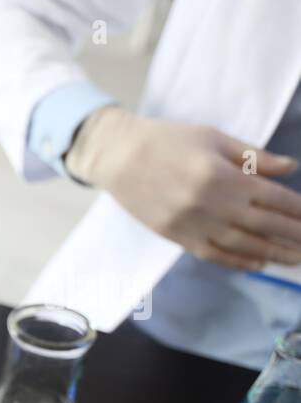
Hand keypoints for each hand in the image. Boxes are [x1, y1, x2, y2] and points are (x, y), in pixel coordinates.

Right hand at [65, 106, 300, 270]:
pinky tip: (257, 264)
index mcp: (223, 176)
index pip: (272, 198)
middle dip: (291, 235)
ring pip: (241, 245)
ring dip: (271, 254)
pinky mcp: (176, 236)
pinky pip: (212, 254)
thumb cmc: (168, 140)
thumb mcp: (214, 137)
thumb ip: (252, 156)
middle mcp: (211, 204)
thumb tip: (289, 168)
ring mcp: (193, 224)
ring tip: (293, 259)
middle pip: (262, 225)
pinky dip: (237, 262)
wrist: (119, 158)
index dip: (296, 209)